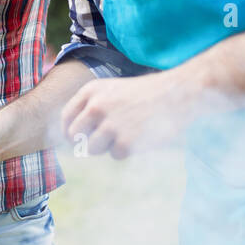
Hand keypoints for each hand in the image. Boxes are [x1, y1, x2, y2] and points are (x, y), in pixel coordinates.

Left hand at [61, 72, 195, 158]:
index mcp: (91, 91)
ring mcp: (110, 125)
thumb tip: (75, 139)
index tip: (73, 140)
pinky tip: (140, 136)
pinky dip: (126, 150)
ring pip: (93, 148)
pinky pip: (115, 155)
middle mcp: (96, 107)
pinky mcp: (125, 142)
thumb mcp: (113, 90)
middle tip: (99, 143)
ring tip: (127, 133)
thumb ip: (92, 108)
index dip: (68, 131)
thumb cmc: (146, 94)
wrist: (178, 94)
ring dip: (107, 146)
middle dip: (84, 142)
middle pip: (75, 136)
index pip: (67, 117)